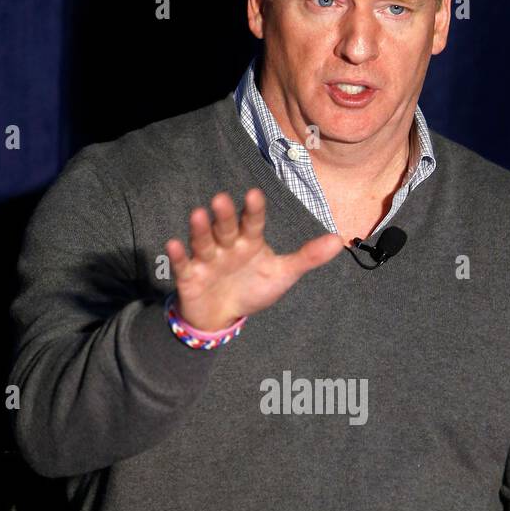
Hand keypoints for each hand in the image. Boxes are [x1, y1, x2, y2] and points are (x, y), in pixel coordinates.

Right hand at [165, 188, 342, 329]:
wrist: (224, 316)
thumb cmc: (254, 288)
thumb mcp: (282, 274)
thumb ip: (307, 257)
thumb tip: (338, 239)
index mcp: (249, 241)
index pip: (253, 222)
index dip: (253, 210)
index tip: (253, 194)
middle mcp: (227, 245)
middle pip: (226, 228)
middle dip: (224, 216)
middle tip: (221, 199)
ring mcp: (207, 259)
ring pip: (203, 242)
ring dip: (200, 229)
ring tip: (197, 214)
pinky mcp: (190, 276)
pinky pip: (183, 264)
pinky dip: (176, 256)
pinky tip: (172, 245)